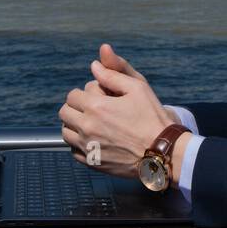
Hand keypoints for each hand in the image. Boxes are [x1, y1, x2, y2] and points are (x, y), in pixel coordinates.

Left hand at [59, 44, 174, 180]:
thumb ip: (113, 74)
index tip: (99, 97)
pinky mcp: (92, 162)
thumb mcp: (138, 88)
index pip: (72, 95)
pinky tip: (95, 140)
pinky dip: (79, 144)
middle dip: (76, 107)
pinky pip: (73, 150)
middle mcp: (87, 127)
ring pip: (65, 132)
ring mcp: (88, 147)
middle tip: (93, 109)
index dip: (85, 93)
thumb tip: (94, 64)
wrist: (162, 152)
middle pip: (65, 112)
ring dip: (75, 125)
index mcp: (96, 106)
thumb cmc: (152, 118)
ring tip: (92, 124)